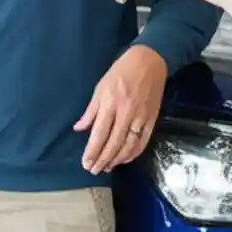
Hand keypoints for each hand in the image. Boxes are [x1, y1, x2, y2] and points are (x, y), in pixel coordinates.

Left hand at [74, 45, 166, 174]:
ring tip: (107, 167)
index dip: (92, 151)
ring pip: (128, 146)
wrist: (149, 61)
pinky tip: (124, 159)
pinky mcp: (152, 119)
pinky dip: (133, 153)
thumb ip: (90, 110)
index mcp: (110, 103)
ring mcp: (140, 117)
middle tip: (93, 170)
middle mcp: (126, 113)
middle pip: (113, 143)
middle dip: (102, 160)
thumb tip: (79, 128)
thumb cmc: (121, 71)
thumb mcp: (100, 87)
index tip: (86, 163)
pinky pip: (143, 142)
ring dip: (117, 160)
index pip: (99, 133)